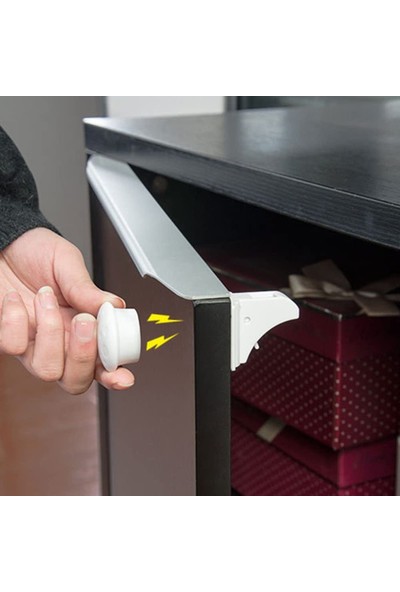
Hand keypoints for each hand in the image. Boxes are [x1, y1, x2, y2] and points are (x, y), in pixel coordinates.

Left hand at [0, 228, 134, 393]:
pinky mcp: (7, 339)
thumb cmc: (36, 253)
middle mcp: (60, 342)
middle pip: (75, 380)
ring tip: (46, 298)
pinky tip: (16, 299)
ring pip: (47, 370)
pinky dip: (16, 320)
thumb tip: (116, 306)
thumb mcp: (67, 263)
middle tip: (85, 322)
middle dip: (84, 356)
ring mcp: (33, 345)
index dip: (114, 375)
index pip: (103, 362)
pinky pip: (13, 347)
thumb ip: (87, 289)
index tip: (123, 376)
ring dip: (50, 332)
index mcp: (83, 327)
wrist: (4, 242)